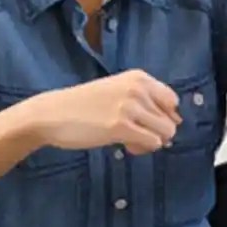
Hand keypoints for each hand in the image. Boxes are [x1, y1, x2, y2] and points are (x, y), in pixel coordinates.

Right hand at [21, 70, 182, 154]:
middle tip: (135, 136)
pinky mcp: (121, 126)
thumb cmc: (84, 106)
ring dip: (151, 142)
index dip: (164, 117)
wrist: (52, 114)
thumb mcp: (118, 92)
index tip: (146, 124)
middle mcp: (138, 89)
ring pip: (166, 132)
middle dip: (156, 132)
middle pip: (170, 119)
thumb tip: (174, 124)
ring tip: (130, 141)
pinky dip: (142, 148)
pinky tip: (125, 146)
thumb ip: (145, 102)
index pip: (172, 100)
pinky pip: (152, 142)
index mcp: (139, 77)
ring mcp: (130, 107)